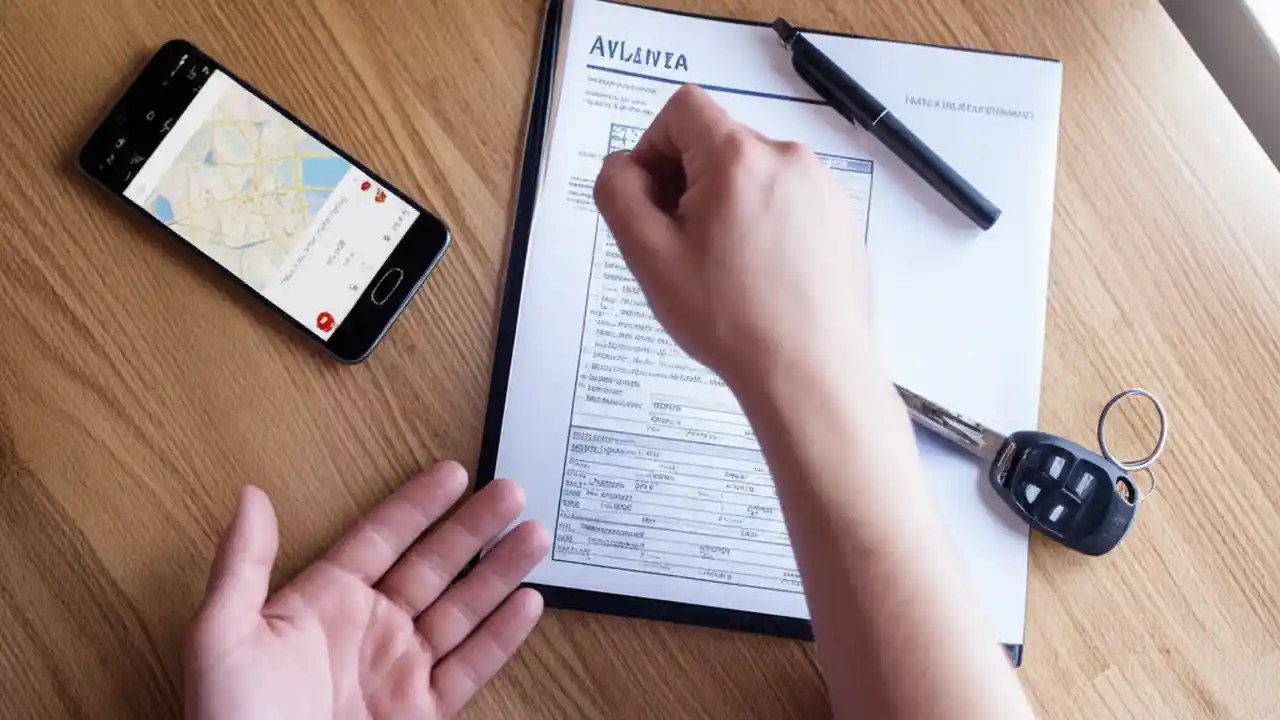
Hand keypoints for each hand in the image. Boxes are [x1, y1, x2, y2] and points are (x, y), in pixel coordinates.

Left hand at [184, 462, 548, 719]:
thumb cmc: (228, 718)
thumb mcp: (221, 635)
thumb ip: (242, 564)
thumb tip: (250, 496)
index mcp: (323, 603)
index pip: (381, 538)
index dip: (418, 504)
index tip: (453, 473)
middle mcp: (368, 630)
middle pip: (434, 565)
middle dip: (474, 527)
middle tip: (509, 491)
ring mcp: (399, 671)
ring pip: (462, 609)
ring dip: (499, 571)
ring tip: (534, 536)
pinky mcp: (421, 713)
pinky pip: (471, 668)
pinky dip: (502, 637)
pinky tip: (528, 603)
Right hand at [593, 85, 877, 391]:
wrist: (810, 372)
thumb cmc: (731, 319)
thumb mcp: (648, 255)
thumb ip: (618, 193)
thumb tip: (622, 167)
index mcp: (739, 157)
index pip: (682, 109)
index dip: (652, 148)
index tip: (652, 201)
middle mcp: (788, 160)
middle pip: (718, 142)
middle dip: (688, 182)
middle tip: (681, 246)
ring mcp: (822, 189)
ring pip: (752, 175)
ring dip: (726, 206)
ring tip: (722, 268)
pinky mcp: (840, 219)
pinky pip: (786, 202)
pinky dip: (762, 226)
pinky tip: (758, 278)